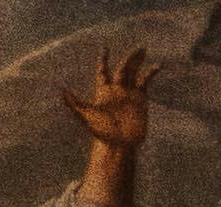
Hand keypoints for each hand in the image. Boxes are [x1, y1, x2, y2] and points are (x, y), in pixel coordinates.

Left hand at [73, 33, 152, 182]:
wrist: (119, 145)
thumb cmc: (101, 133)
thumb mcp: (85, 117)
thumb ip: (74, 104)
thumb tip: (62, 92)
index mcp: (103, 91)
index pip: (102, 72)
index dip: (103, 60)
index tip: (105, 49)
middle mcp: (117, 90)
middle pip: (122, 68)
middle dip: (129, 58)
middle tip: (138, 48)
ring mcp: (129, 93)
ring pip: (134, 72)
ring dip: (138, 60)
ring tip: (143, 50)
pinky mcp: (140, 99)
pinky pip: (145, 81)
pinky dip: (151, 72)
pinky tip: (158, 66)